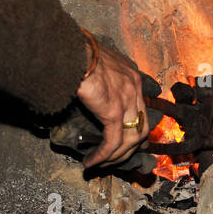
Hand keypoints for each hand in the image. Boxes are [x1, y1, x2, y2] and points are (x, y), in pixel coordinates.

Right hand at [74, 34, 149, 168]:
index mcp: (131, 76)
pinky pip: (113, 141)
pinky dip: (103, 155)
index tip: (131, 144)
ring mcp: (126, 99)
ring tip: (98, 163)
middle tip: (115, 159)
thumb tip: (91, 93)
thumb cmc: (75, 54)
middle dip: (130, 149)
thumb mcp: (96, 65)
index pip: (143, 110)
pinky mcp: (113, 110)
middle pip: (142, 128)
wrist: (69, 50)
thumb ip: (101, 80)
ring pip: (130, 139)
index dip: (137, 131)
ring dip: (115, 157)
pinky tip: (90, 162)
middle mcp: (134, 87)